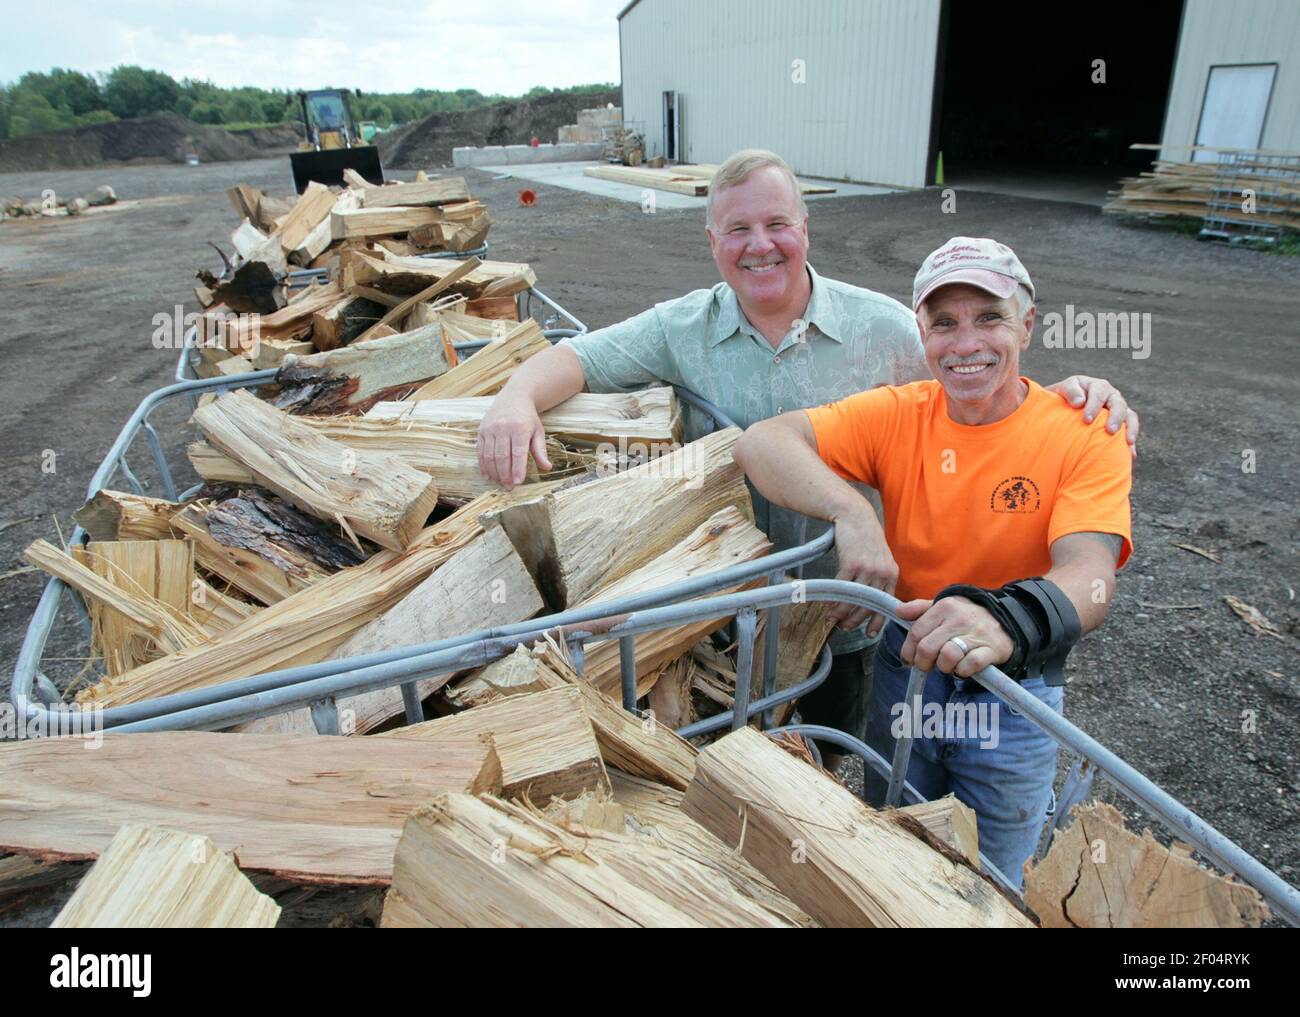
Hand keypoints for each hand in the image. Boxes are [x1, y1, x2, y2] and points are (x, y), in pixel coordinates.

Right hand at [476, 394, 551, 488]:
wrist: (513, 397)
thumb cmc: (528, 418)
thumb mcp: (538, 431)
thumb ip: (540, 450)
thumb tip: (547, 467)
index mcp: (520, 428)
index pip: (518, 452)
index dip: (517, 469)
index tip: (518, 482)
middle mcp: (503, 428)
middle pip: (502, 456)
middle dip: (505, 474)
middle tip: (509, 487)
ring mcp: (490, 429)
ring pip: (489, 455)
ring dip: (494, 472)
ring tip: (500, 483)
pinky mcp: (481, 431)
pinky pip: (480, 451)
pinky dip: (483, 465)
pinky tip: (488, 475)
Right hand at [830, 508, 898, 635]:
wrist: (855, 517)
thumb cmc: (864, 538)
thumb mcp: (879, 558)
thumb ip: (878, 577)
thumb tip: (869, 599)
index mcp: (891, 573)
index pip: (886, 603)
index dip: (878, 621)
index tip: (870, 633)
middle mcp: (882, 572)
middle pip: (869, 605)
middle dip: (855, 620)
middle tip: (845, 627)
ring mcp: (867, 568)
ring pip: (854, 599)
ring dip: (841, 612)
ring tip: (832, 618)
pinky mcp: (852, 563)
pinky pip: (842, 587)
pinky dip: (835, 598)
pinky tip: (828, 603)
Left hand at [896, 597, 1012, 677]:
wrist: (1006, 619)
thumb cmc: (967, 616)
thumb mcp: (944, 607)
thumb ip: (920, 608)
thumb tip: (899, 611)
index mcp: (944, 607)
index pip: (916, 633)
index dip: (908, 651)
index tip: (909, 660)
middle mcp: (959, 619)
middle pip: (928, 648)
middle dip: (922, 663)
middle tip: (926, 667)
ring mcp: (976, 634)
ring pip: (947, 657)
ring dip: (944, 667)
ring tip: (948, 665)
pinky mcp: (991, 649)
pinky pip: (970, 665)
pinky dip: (963, 671)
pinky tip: (964, 668)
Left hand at [1047, 375, 1139, 456]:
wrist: (1065, 406)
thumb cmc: (1063, 398)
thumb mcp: (1062, 389)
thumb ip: (1070, 391)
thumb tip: (1079, 402)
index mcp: (1097, 387)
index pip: (1099, 393)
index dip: (1094, 406)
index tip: (1086, 420)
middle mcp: (1111, 396)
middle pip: (1119, 404)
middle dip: (1115, 417)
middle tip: (1110, 430)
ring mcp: (1118, 409)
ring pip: (1129, 416)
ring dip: (1130, 428)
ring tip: (1128, 442)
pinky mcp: (1121, 422)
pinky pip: (1130, 430)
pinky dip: (1131, 442)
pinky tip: (1131, 454)